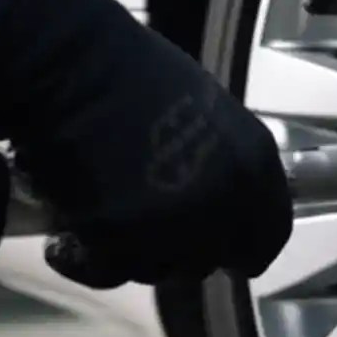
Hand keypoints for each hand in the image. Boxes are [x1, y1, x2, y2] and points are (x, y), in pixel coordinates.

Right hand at [0, 0, 291, 288]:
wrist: (66, 63)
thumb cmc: (127, 72)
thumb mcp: (205, 111)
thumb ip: (223, 161)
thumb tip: (219, 196)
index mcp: (254, 163)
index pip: (270, 233)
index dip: (244, 246)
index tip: (225, 251)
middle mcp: (226, 201)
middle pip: (211, 258)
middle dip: (179, 251)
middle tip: (144, 227)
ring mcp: (176, 226)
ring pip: (160, 269)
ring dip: (131, 254)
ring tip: (99, 216)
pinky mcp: (121, 241)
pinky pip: (106, 272)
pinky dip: (82, 261)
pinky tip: (66, 241)